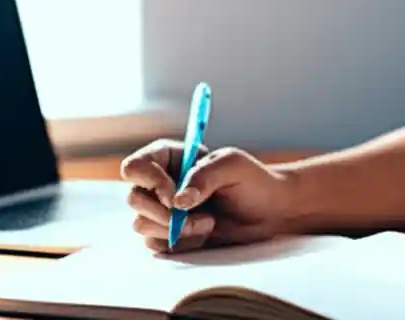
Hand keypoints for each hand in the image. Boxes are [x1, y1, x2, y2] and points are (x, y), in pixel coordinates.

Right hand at [119, 140, 297, 253]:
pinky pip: (155, 245)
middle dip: (162, 212)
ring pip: (142, 224)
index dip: (149, 181)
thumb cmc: (253, 181)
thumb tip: (178, 201)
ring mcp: (164, 211)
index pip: (136, 166)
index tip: (174, 195)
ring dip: (175, 229)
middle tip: (191, 213)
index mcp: (170, 158)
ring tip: (208, 222)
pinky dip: (178, 244)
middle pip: (134, 198)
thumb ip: (204, 176)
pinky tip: (204, 234)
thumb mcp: (233, 166)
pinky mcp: (171, 235)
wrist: (270, 212)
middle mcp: (162, 183)